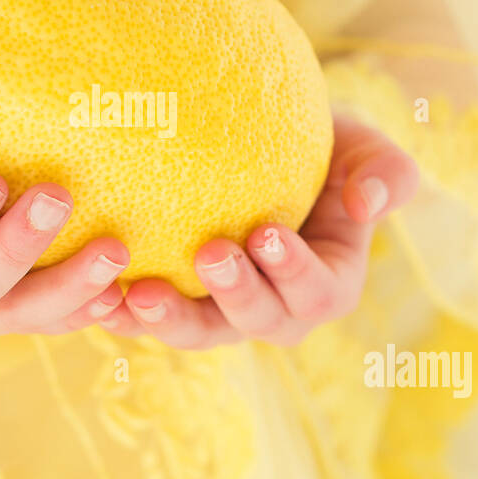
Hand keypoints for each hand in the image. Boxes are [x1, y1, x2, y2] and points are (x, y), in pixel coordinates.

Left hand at [103, 114, 419, 348]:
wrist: (266, 150)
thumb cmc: (325, 147)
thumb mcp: (365, 148)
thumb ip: (385, 172)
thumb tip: (371, 200)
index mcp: (327, 285)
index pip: (317, 291)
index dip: (293, 271)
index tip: (267, 234)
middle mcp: (275, 311)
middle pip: (254, 319)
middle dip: (233, 294)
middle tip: (208, 253)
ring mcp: (221, 314)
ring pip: (196, 331)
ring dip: (166, 318)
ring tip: (135, 291)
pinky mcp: (175, 304)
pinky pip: (146, 319)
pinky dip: (120, 314)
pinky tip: (92, 294)